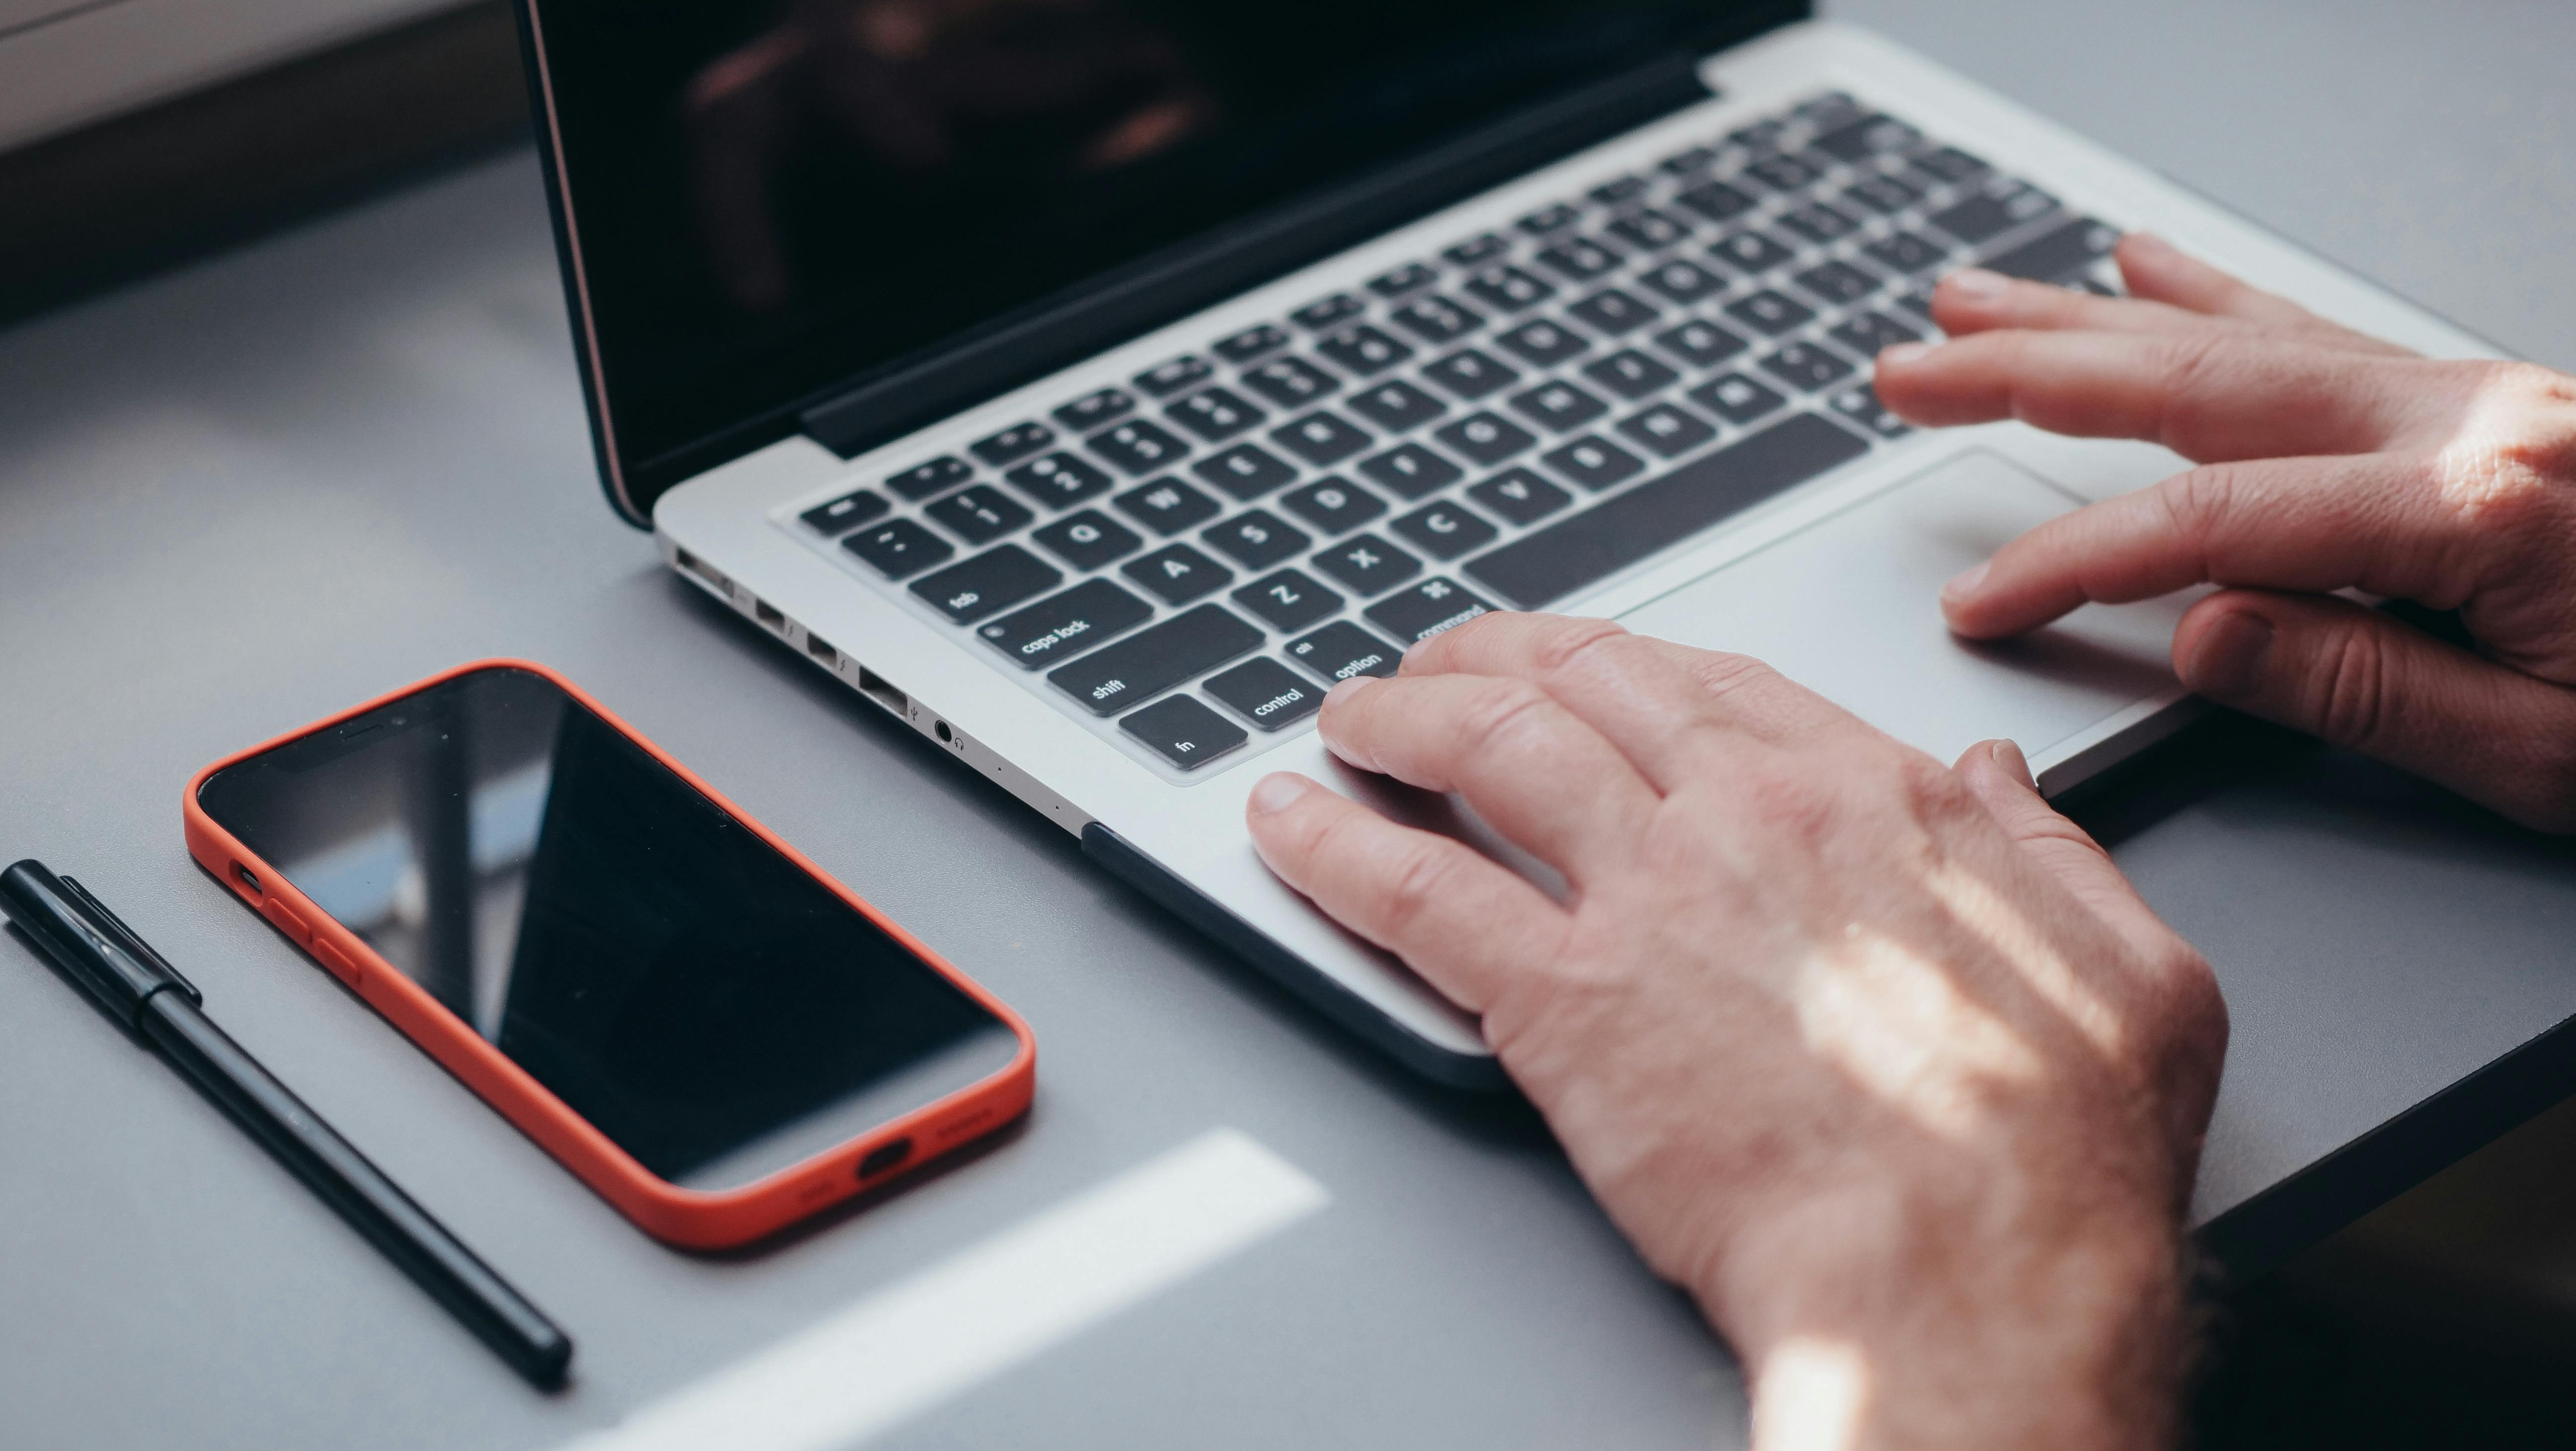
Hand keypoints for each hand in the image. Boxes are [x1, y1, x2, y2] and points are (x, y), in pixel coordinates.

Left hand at [1244, 614, 2225, 1450]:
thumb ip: (2053, 858)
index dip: (1622, 662)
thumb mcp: (2131, 970)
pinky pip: (1414, 893)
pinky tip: (1286, 817)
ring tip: (1349, 714)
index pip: (1711, 682)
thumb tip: (1997, 787)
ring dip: (1401, 715)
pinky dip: (1334, 844)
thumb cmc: (2058, 1155)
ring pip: (1486, 750)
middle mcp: (1742, 818)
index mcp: (1869, 799)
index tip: (1582, 664)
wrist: (1974, 1276)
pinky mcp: (1559, 1005)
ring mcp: (1643, 900)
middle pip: (1582, 683)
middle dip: (1494, 657)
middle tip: (1439, 664)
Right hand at [1875, 234, 2575, 829]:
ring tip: (1975, 299)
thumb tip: (2205, 627)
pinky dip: (2216, 297)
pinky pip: (2315, 331)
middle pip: (2196, 383)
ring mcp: (2472, 396)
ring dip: (2088, 320)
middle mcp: (2463, 423)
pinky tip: (2147, 268)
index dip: (2077, 562)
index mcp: (2474, 511)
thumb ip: (2365, 688)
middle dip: (2027, 374)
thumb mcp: (2549, 757)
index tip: (1981, 598)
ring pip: (2238, 339)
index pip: (2216, 528)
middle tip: (1905, 373)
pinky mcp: (2482, 402)